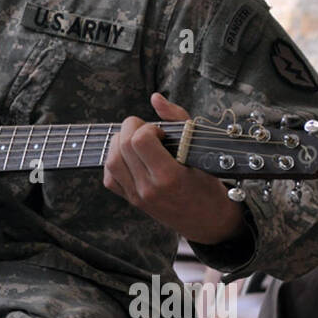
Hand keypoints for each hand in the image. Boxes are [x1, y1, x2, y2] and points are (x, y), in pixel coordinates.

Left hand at [103, 92, 245, 244]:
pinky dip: (115, 161)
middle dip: (132, 129)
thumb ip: (177, 119)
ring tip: (138, 141)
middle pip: (123, 146)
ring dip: (120, 143)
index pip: (140, 140)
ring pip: (111, 160)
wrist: (208, 220)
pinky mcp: (131, 201)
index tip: (161, 131)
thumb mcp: (201, 150)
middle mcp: (148, 188)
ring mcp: (137, 197)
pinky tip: (131, 158)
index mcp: (169, 176)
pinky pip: (109, 177)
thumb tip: (155, 97)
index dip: (148, 127)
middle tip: (149, 131)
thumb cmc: (208, 183)